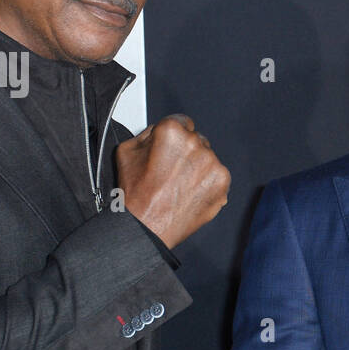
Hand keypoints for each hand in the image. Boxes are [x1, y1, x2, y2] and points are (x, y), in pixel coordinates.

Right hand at [116, 114, 230, 248]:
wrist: (147, 227)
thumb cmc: (136, 194)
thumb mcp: (127, 151)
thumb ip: (147, 133)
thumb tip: (160, 130)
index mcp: (172, 131)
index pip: (182, 122)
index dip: (174, 137)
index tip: (172, 148)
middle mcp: (196, 144)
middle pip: (197, 140)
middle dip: (187, 152)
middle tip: (172, 172)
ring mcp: (212, 163)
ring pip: (208, 158)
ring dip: (198, 168)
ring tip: (179, 185)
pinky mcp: (222, 182)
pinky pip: (217, 176)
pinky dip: (207, 183)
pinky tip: (190, 193)